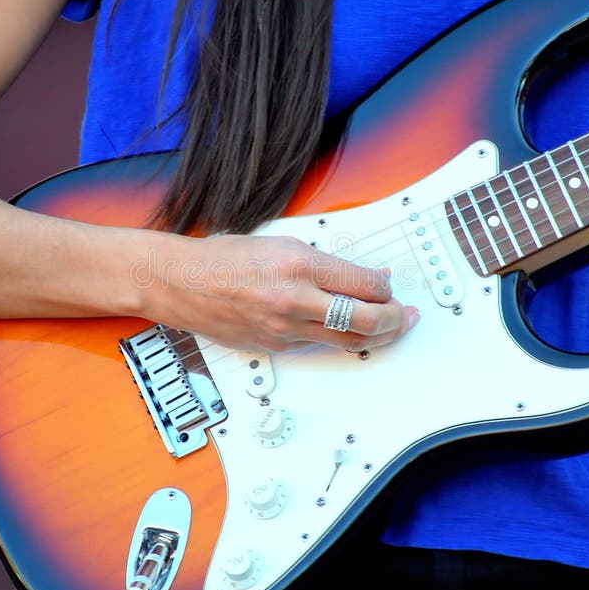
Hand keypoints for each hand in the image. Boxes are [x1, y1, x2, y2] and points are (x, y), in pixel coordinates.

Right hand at [143, 233, 418, 351]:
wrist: (183, 282)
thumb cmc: (224, 258)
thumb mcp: (281, 244)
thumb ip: (325, 262)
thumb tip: (361, 275)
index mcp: (300, 264)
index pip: (366, 283)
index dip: (387, 287)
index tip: (390, 285)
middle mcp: (296, 298)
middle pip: (367, 319)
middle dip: (396, 319)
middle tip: (405, 315)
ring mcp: (286, 327)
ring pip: (348, 340)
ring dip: (377, 335)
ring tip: (388, 328)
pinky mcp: (278, 346)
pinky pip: (320, 345)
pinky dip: (340, 338)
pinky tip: (347, 331)